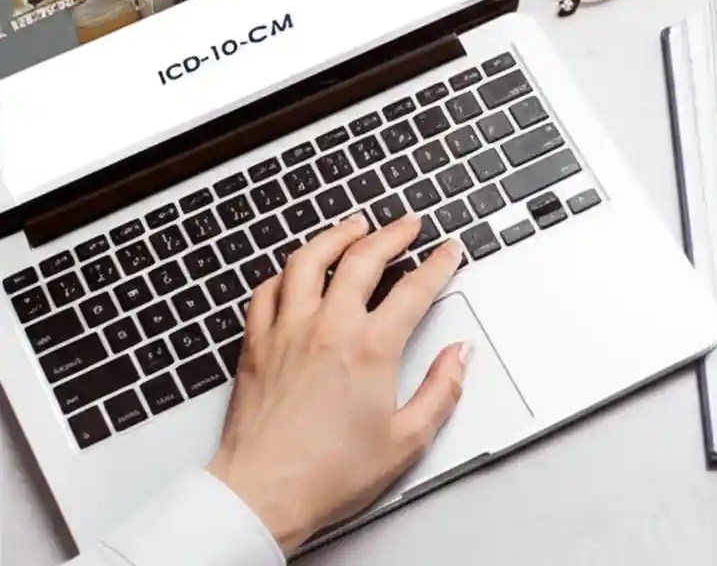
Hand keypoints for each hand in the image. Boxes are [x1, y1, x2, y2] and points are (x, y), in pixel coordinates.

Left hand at [207, 215, 469, 553]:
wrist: (262, 493)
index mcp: (371, 349)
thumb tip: (459, 356)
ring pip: (309, 261)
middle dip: (392, 234)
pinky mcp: (255, 344)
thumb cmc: (328, 474)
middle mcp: (328, 328)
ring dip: (336, 236)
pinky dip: (286, 272)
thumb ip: (441, 391)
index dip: (438, 263)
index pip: (414, 289)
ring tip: (353, 226)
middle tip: (407, 224)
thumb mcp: (407, 440)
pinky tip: (295, 271)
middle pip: (363, 258)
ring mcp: (287, 331)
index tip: (447, 251)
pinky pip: (267, 290)